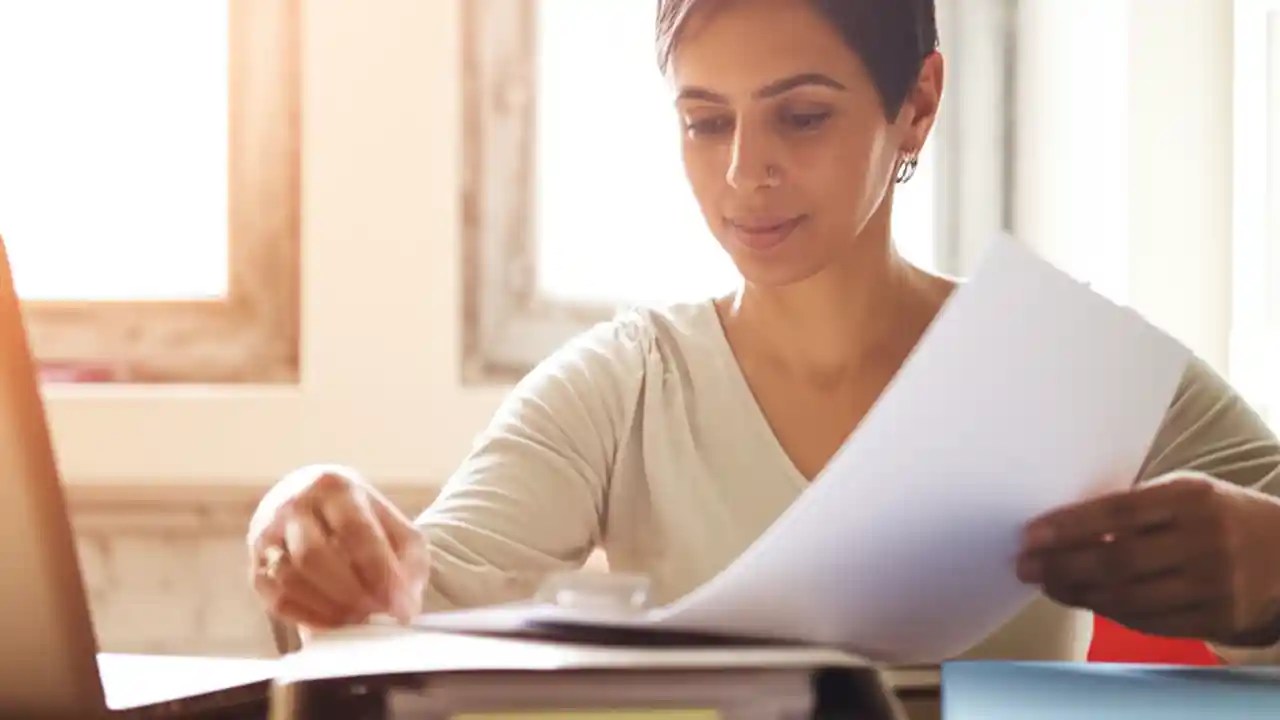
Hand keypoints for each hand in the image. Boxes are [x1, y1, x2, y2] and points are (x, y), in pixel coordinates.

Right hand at [247, 464, 430, 630]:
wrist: (318, 508)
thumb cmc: (366, 522)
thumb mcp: (396, 529)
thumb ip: (408, 565)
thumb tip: (404, 610)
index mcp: (334, 486)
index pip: (355, 531)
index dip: (379, 573)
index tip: (400, 606)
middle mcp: (293, 504)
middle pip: (314, 556)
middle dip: (350, 593)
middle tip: (376, 613)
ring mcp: (266, 534)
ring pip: (289, 578)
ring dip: (328, 608)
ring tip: (358, 618)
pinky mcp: (255, 565)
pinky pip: (276, 599)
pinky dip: (307, 618)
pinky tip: (334, 623)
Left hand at [1016, 472, 1279, 645]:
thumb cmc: (1217, 515)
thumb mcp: (1184, 493)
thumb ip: (1134, 506)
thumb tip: (1062, 526)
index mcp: (1191, 498)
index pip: (1117, 511)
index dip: (1068, 526)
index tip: (1029, 535)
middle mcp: (1205, 540)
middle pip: (1117, 561)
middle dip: (1062, 566)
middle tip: (1026, 567)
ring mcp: (1213, 584)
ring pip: (1129, 597)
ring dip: (1079, 594)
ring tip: (1049, 584)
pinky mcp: (1217, 617)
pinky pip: (1150, 622)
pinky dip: (1111, 613)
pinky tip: (1086, 601)